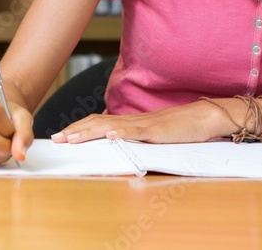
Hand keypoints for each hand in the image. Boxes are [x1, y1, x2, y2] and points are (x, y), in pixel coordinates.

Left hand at [50, 101, 238, 144]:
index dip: (79, 128)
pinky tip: (109, 136)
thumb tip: (116, 143)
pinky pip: (136, 131)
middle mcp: (133, 120)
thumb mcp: (152, 135)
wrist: (205, 117)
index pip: (99, 122)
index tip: (61, 135)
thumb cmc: (180, 128)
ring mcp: (144, 125)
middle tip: (55, 138)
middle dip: (75, 130)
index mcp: (130, 122)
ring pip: (111, 126)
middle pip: (98, 122)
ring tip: (72, 138)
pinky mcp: (157, 131)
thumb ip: (135, 138)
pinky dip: (121, 134)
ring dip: (89, 132)